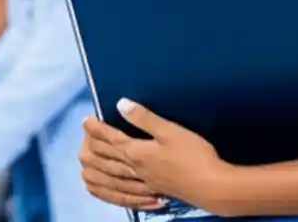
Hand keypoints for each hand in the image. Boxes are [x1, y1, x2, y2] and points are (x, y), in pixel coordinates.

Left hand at [81, 99, 235, 213]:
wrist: (212, 187)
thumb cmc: (195, 157)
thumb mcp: (170, 130)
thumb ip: (144, 118)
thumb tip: (122, 104)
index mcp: (136, 151)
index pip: (108, 137)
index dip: (95, 127)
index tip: (87, 119)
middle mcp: (135, 168)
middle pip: (104, 157)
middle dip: (90, 144)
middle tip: (84, 135)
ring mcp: (143, 182)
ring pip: (110, 176)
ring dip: (96, 166)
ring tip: (88, 160)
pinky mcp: (153, 191)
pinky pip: (123, 192)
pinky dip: (111, 189)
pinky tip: (111, 188)